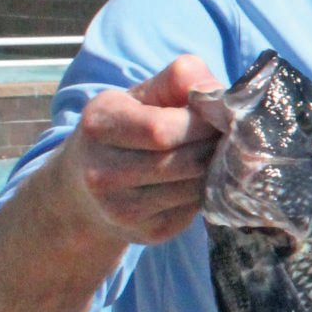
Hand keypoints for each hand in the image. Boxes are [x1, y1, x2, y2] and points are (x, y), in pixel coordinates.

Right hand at [52, 55, 228, 246]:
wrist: (85, 188)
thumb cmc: (127, 128)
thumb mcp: (143, 94)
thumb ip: (180, 78)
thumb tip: (219, 94)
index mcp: (99, 124)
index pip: (163, 130)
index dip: (202, 123)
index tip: (219, 115)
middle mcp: (101, 171)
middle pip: (185, 160)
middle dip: (215, 145)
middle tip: (226, 135)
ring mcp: (121, 208)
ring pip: (195, 186)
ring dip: (215, 169)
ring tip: (212, 153)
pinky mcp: (147, 232)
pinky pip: (196, 209)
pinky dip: (206, 192)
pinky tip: (196, 179)